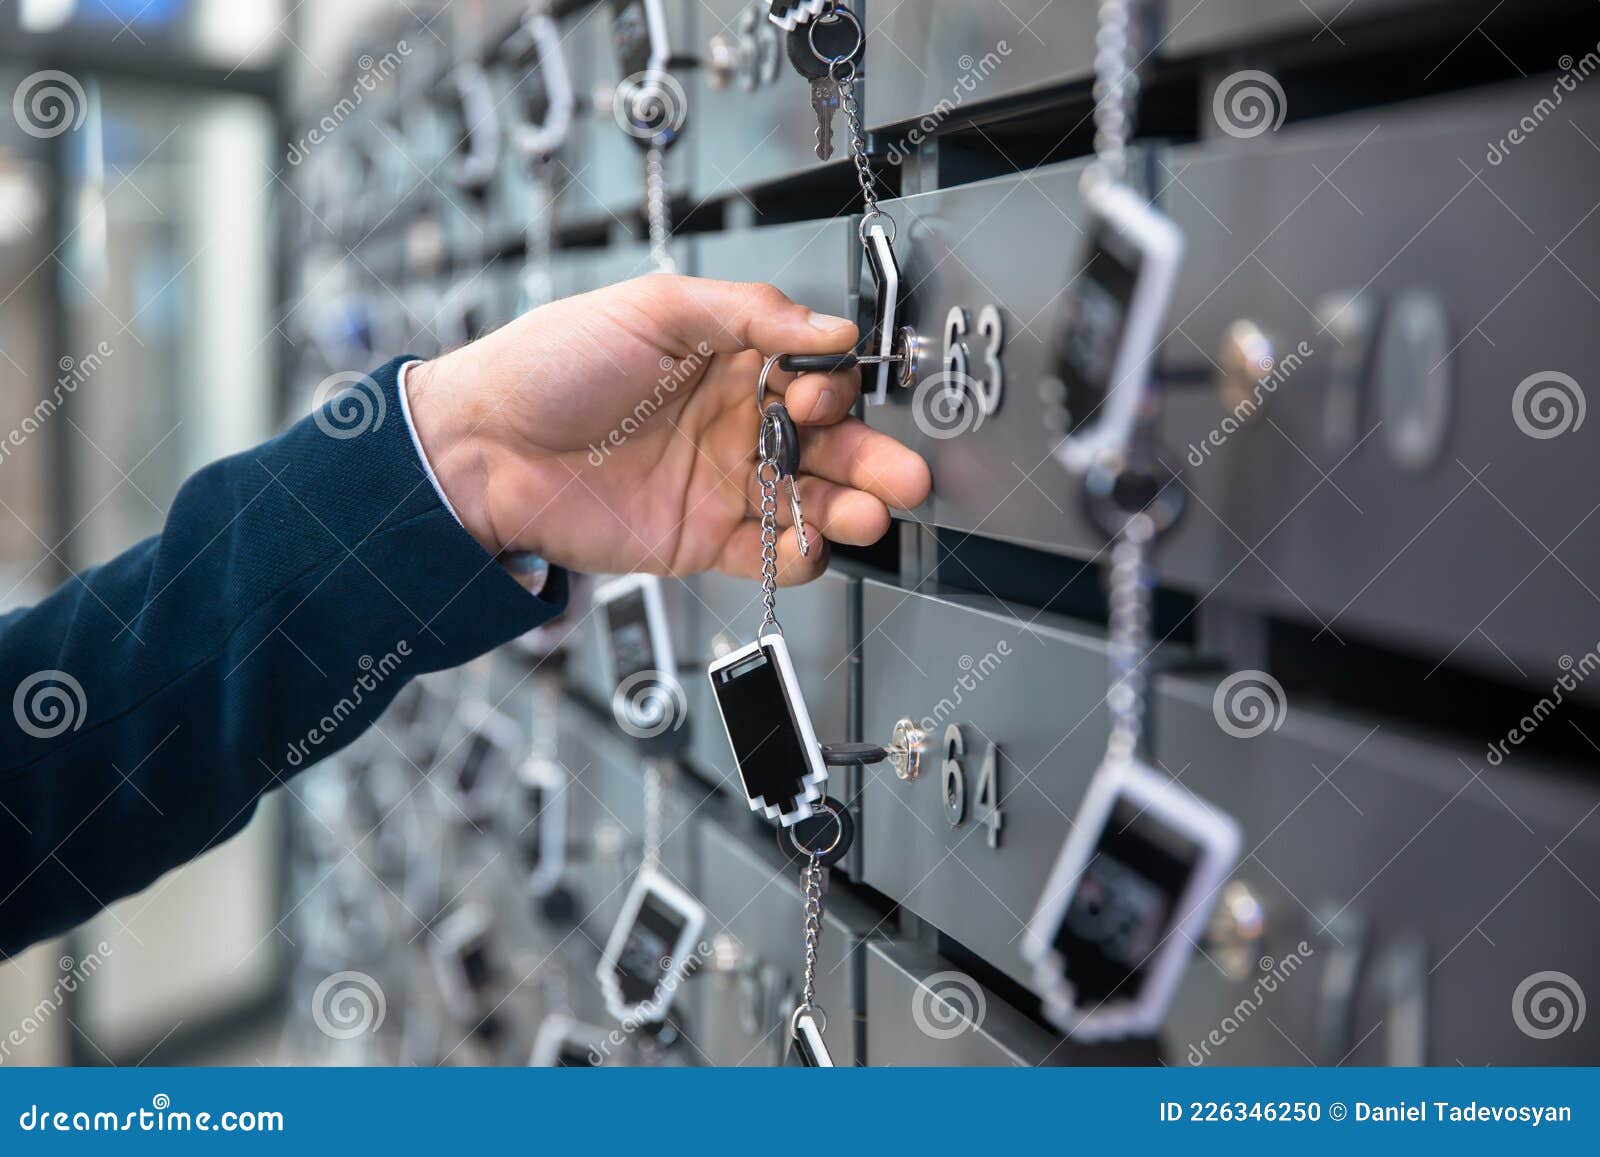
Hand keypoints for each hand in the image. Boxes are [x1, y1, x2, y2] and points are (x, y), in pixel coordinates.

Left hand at [404, 274, 930, 583]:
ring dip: (848, 509)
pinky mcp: (700, 538)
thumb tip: (831, 329)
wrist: (479, 449)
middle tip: (900, 475)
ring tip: (869, 514)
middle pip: (827, 444)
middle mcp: (732, 421)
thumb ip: (750, 312)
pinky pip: (767, 552)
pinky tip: (810, 544)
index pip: (813, 375)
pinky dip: (799, 555)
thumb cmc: (549, 364)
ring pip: (809, 501)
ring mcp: (720, 482)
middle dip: (870, 460)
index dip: (829, 389)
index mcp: (728, 359)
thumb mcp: (653, 306)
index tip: (814, 396)